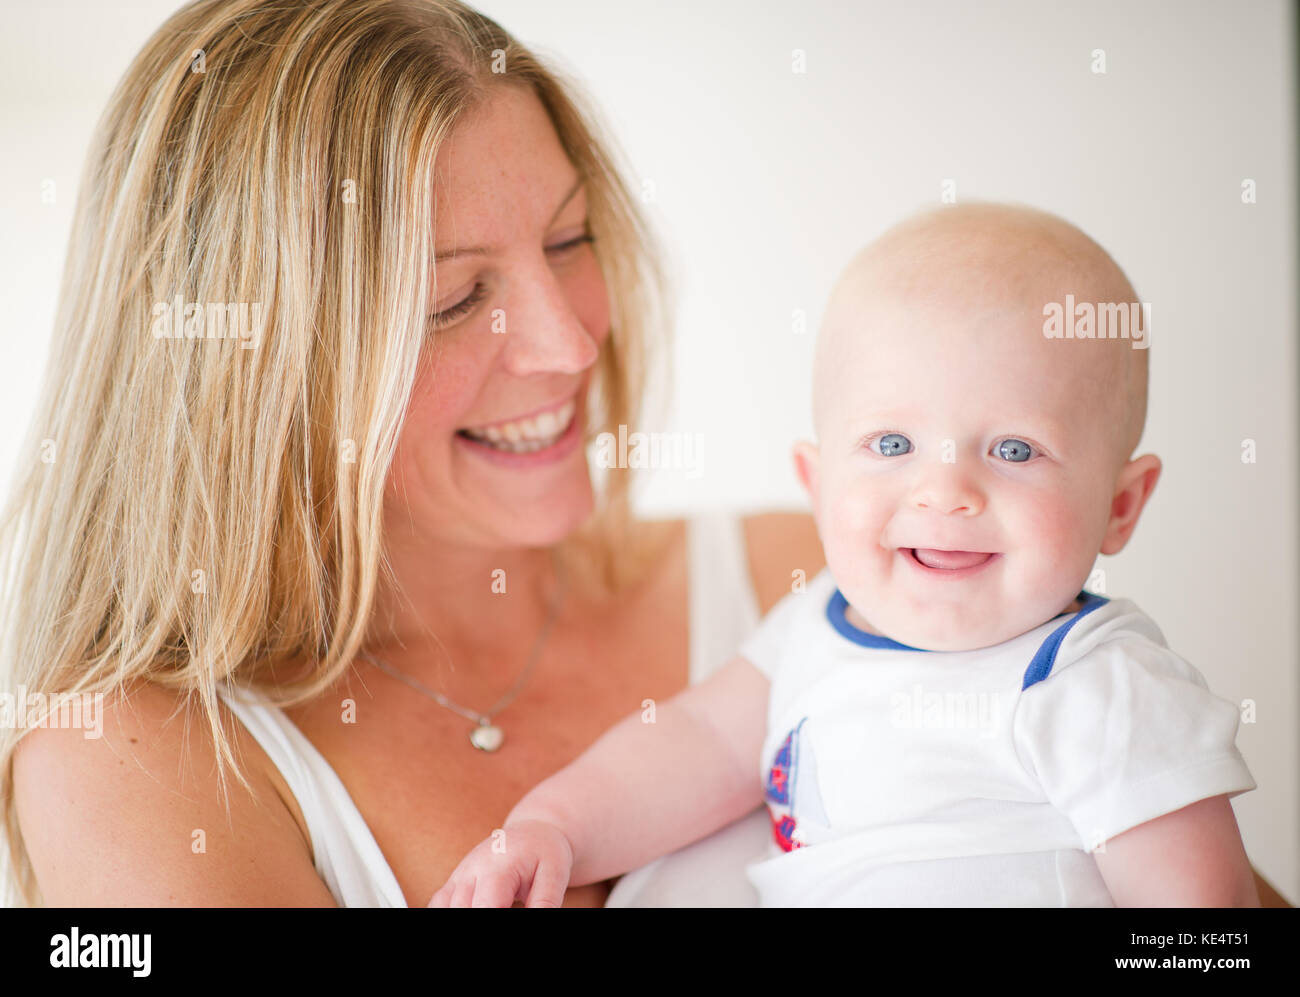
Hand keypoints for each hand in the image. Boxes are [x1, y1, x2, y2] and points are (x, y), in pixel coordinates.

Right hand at [427, 819, 574, 907]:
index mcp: (498, 868)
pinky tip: (468, 909)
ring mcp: (459, 875)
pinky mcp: (454, 882)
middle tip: (508, 908)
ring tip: (495, 905)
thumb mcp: (555, 875)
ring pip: (446, 908)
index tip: (510, 915)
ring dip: (463, 914)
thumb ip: (544, 903)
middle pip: (462, 909)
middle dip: (478, 918)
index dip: (492, 921)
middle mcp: (471, 870)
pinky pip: (437, 903)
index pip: (486, 907)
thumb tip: (539, 921)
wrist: (532, 832)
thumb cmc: (545, 852)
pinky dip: (446, 911)